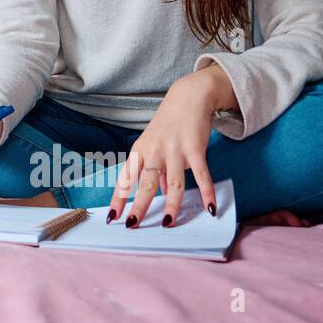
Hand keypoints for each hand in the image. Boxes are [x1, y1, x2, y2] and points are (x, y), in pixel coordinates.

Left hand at [107, 77, 218, 227]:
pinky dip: (206, 192)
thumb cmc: (168, 125)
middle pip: (144, 184)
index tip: (112, 218)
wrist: (188, 97)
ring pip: (172, 183)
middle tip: (133, 225)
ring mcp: (174, 150)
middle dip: (138, 206)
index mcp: (139, 152)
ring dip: (171, 205)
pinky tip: (210, 208)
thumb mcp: (155, 146)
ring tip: (168, 223)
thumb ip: (157, 171)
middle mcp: (153, 152)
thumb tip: (163, 195)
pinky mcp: (195, 148)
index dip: (118, 198)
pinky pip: (201, 175)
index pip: (125, 179)